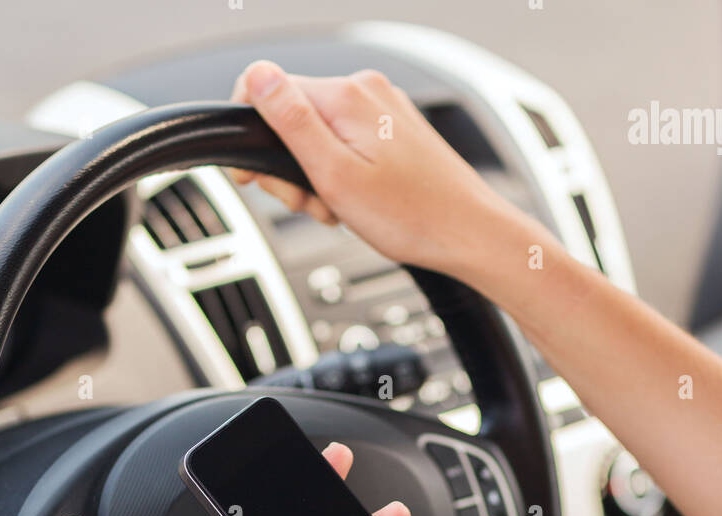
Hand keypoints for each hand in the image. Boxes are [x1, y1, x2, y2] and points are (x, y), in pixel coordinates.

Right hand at [228, 62, 504, 274]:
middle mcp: (366, 92)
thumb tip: (256, 76)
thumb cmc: (411, 215)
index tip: (253, 177)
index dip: (254, 137)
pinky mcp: (394, 131)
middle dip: (290, 166)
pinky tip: (357, 202)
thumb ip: (291, 122)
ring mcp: (383, 110)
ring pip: (321, 135)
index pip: (268, 90)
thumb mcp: (335, 175)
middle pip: (295, 116)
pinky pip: (348, 145)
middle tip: (312, 203)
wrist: (467, 233)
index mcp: (346, 98)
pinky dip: (342, 175)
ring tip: (339, 208)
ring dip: (317, 176)